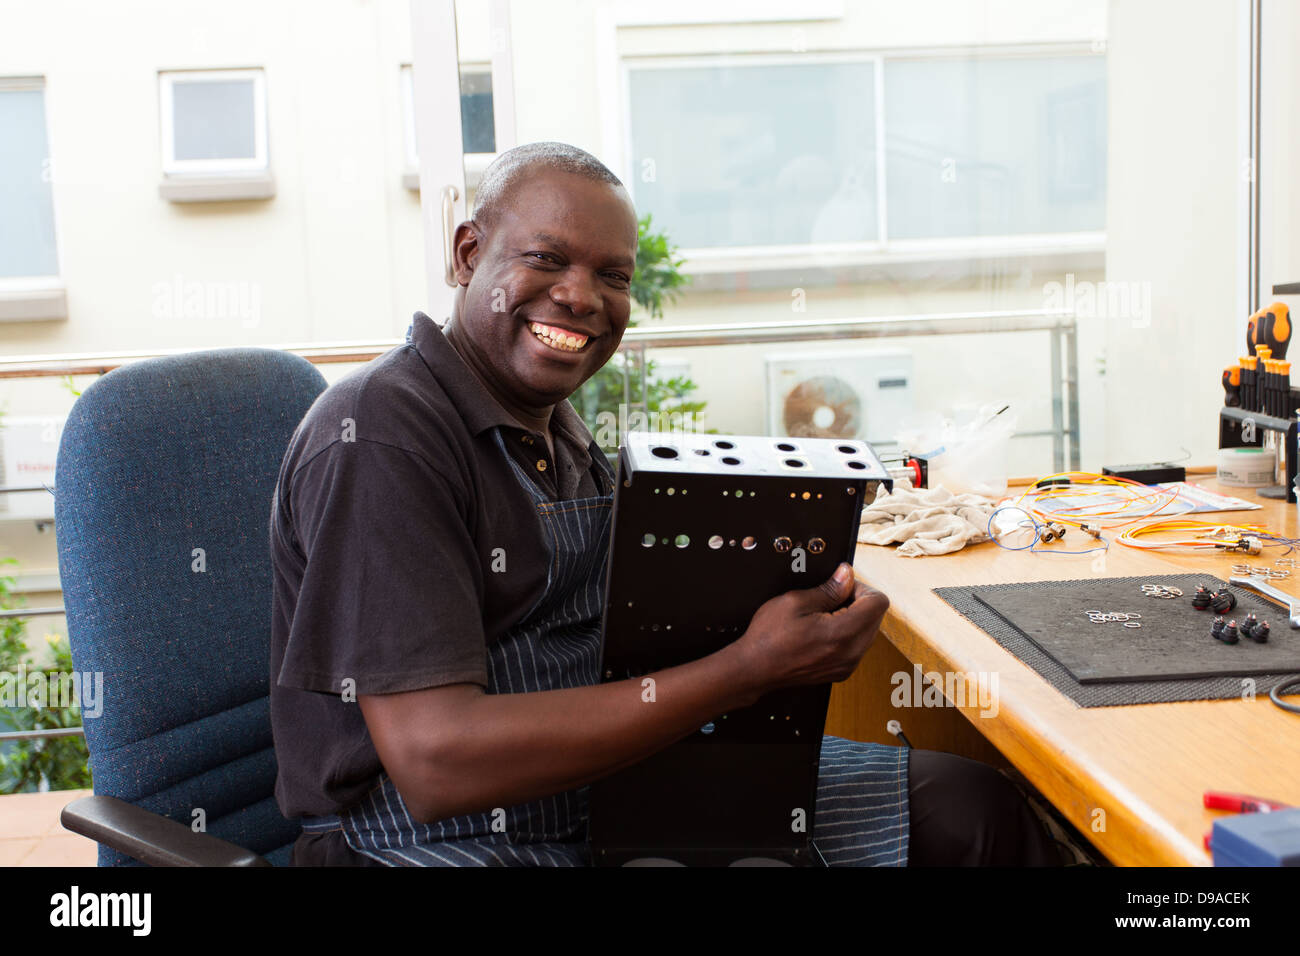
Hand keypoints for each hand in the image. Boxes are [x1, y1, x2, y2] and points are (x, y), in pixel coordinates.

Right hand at [734, 562, 888, 691]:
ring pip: (868, 631)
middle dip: (857, 602)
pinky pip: (858, 646)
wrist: (755, 668)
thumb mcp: (795, 602)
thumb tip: (847, 574)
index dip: (861, 588)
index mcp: (842, 634)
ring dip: (853, 618)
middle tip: (829, 600)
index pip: (878, 603)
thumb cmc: (769, 637)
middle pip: (876, 617)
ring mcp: (848, 666)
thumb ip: (829, 589)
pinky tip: (823, 631)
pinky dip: (847, 634)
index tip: (841, 586)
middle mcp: (851, 654)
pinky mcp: (842, 672)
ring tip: (823, 617)